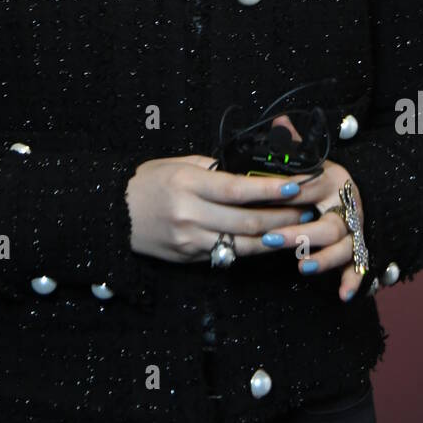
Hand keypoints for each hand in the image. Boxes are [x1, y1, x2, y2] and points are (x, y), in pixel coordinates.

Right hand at [126, 153, 322, 264]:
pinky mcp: (190, 257)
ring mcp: (190, 240)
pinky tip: (270, 242)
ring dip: (275, 238)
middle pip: (247, 220)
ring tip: (300, 229)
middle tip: (308, 210)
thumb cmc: (149, 182)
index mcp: (187, 184)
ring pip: (243, 244)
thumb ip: (214, 169)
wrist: (113, 213)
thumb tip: (249, 172)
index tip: (296, 186)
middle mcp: (190, 214)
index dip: (270, 189)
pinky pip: (228, 254)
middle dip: (284, 217)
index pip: (237, 189)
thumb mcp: (178, 165)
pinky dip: (252, 248)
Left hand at [261, 114, 366, 302]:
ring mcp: (356, 228)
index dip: (287, 195)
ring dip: (325, 258)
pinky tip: (343, 295)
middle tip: (271, 240)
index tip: (264, 201)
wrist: (364, 190)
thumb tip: (278, 122)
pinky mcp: (361, 248)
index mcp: (333, 180)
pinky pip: (360, 266)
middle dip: (299, 234)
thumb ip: (294, 145)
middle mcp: (348, 205)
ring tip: (303, 266)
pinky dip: (354, 280)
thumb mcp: (313, 159)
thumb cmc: (326, 178)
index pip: (309, 187)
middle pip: (328, 223)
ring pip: (345, 246)